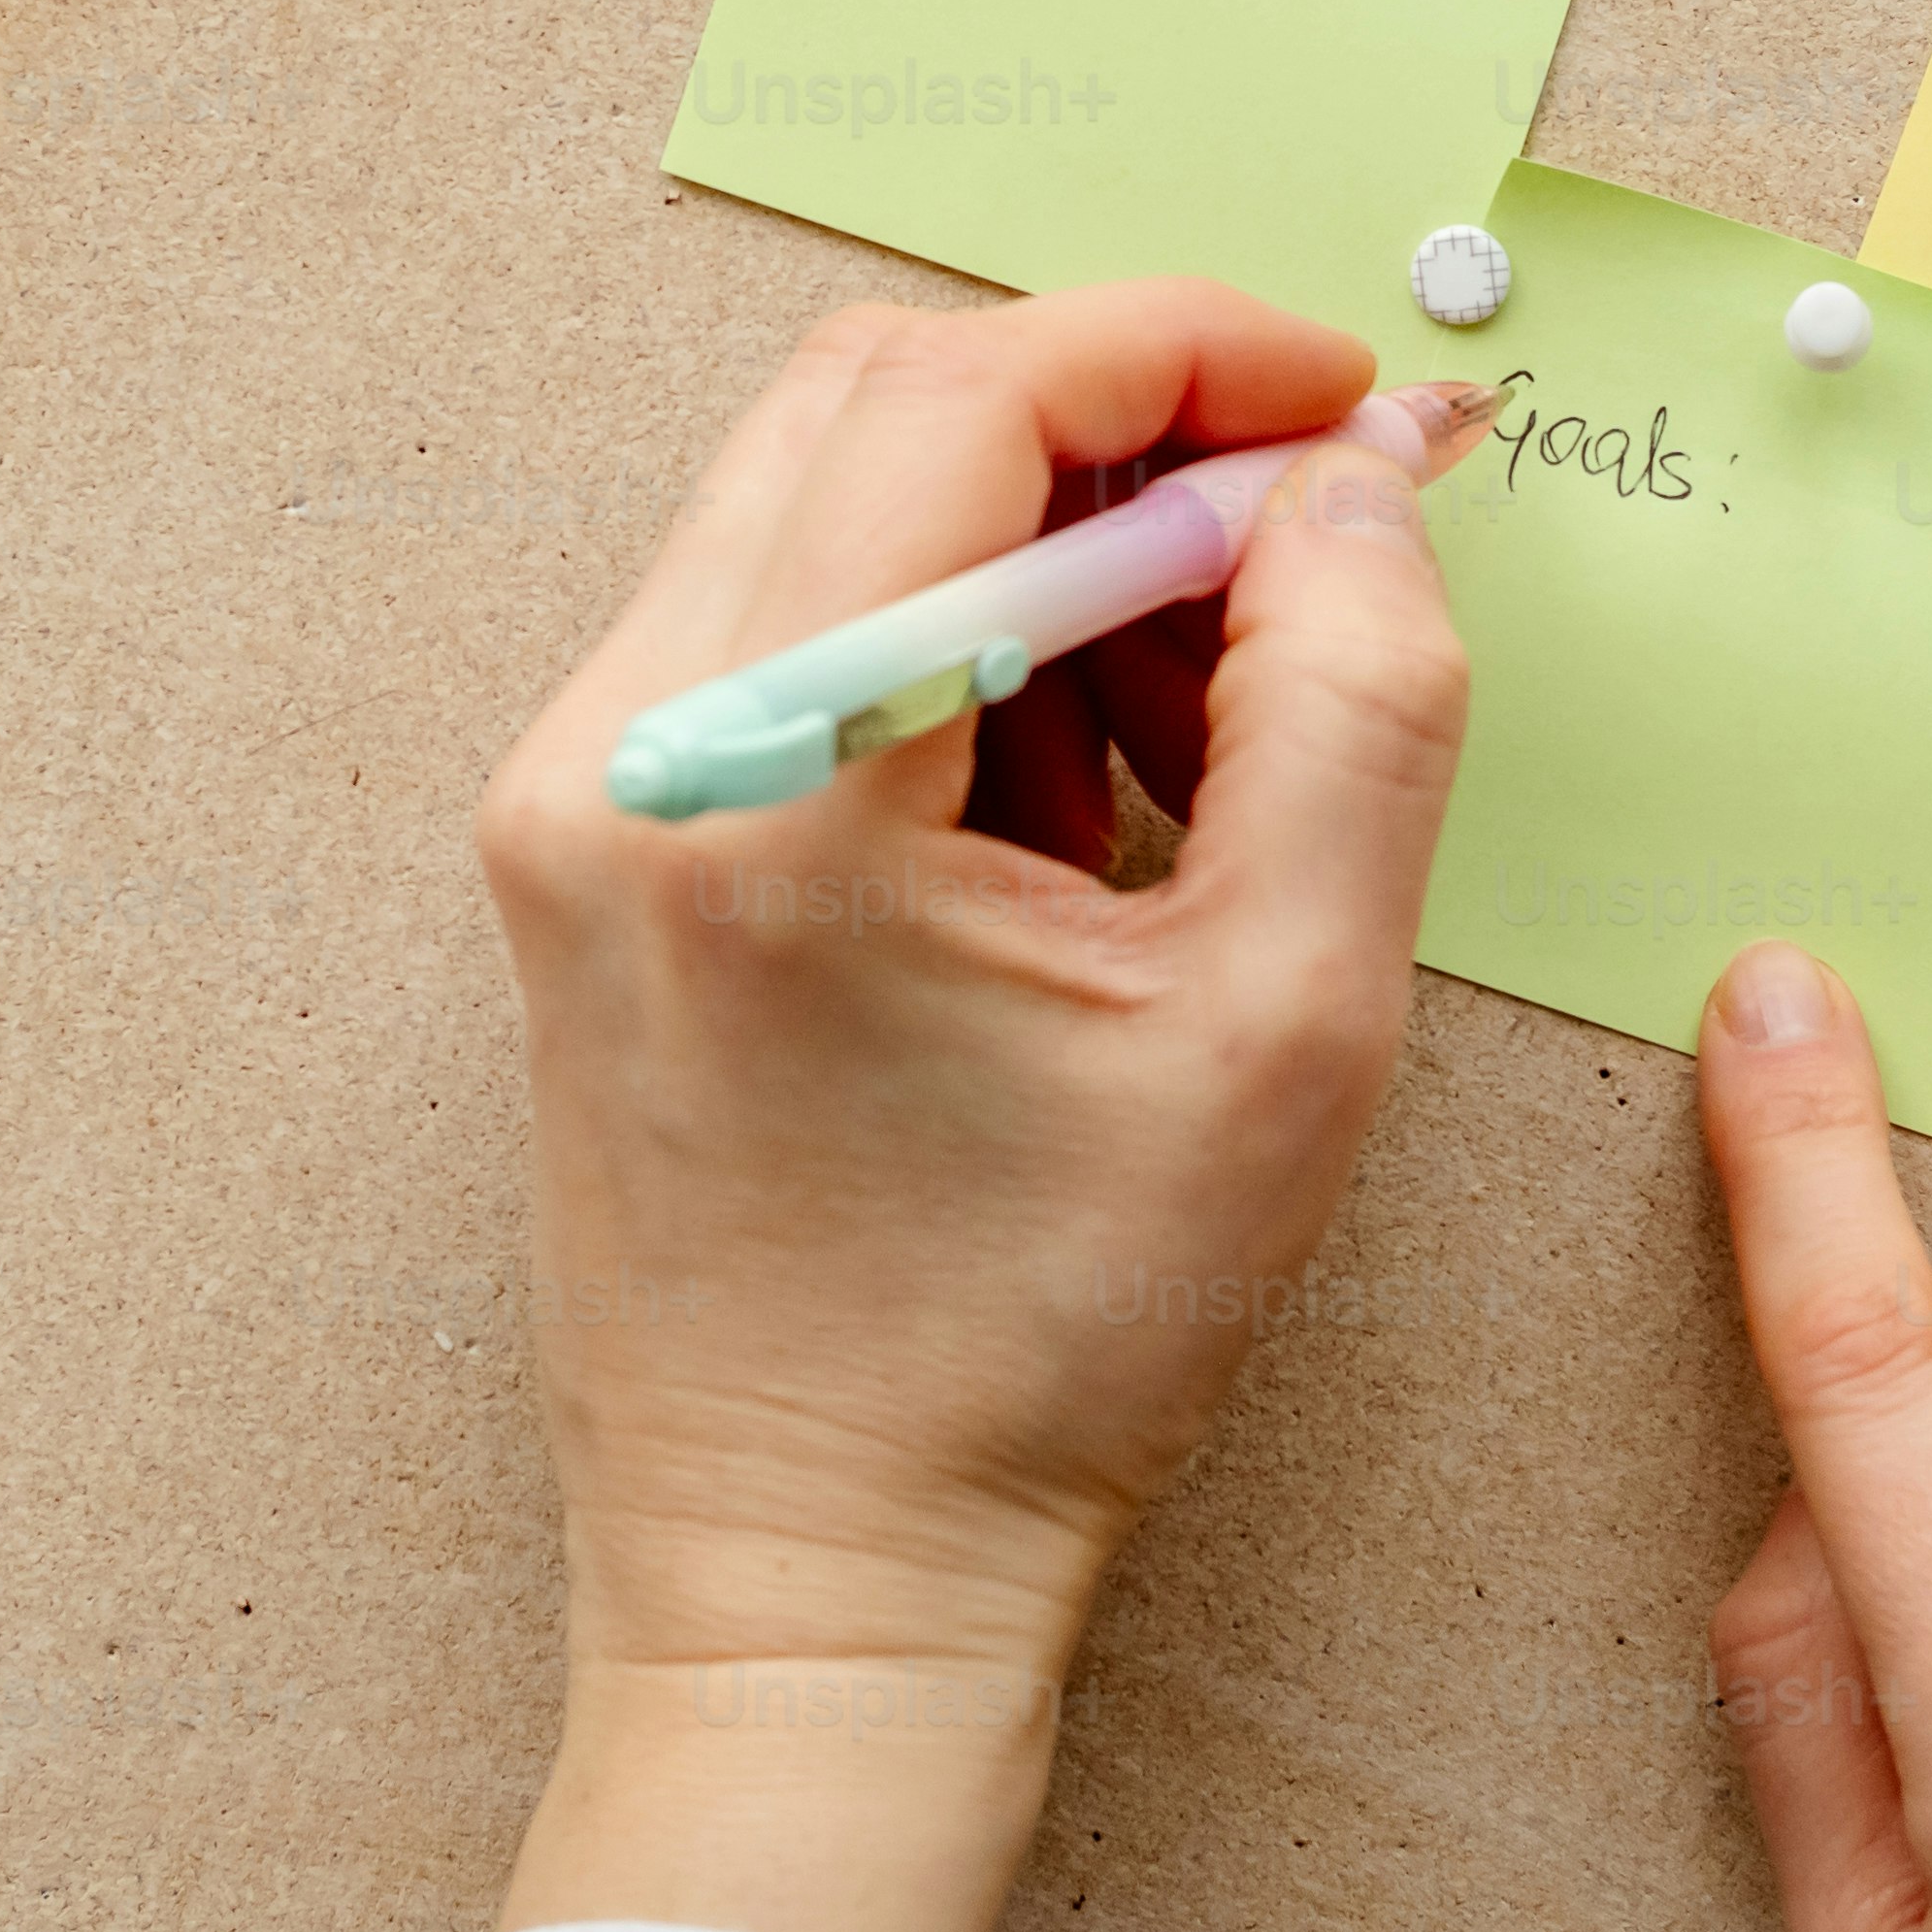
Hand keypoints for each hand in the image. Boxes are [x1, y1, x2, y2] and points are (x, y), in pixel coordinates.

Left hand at [474, 289, 1477, 1931]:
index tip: (1346, 410)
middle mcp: (617, 748)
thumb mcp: (1285, 1019)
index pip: (963, 401)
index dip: (1183, 355)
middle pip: (874, 412)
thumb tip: (1360, 488)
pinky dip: (947, 653)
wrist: (816, 1576)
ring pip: (825, 509)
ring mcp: (572, 798)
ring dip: (1037, 549)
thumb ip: (1356, 703)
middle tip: (1304, 543)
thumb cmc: (1041, 1342)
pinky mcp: (581, 854)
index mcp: (764, 776)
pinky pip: (777, 637)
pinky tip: (1076, 811)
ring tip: (1206, 734)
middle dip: (1118, 435)